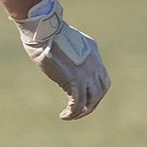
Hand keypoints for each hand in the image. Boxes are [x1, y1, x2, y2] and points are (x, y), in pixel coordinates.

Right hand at [13, 0, 108, 119]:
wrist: (44, 31)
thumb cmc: (46, 33)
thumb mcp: (65, 42)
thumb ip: (69, 53)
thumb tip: (63, 63)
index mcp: (93, 53)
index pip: (102, 77)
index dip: (95, 91)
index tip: (84, 97)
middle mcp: (94, 64)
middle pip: (101, 91)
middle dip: (91, 104)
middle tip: (79, 111)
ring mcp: (86, 73)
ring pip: (92, 100)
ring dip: (82, 112)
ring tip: (70, 116)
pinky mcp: (74, 81)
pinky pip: (78, 104)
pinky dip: (72, 113)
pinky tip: (63, 115)